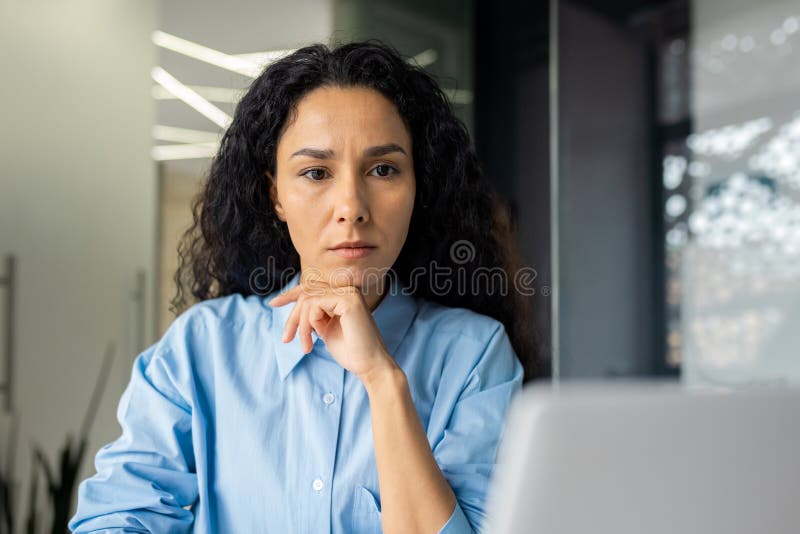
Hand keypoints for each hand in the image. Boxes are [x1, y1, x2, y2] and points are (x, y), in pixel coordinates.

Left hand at [267, 276, 396, 381]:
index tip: (273, 303)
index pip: (312, 287)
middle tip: (286, 338)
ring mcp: (348, 293)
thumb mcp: (326, 329)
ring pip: (308, 300)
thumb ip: (315, 315)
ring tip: (304, 346)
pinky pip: (314, 305)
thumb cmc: (351, 352)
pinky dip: (308, 325)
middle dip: (292, 317)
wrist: (369, 366)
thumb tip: (298, 307)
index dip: (290, 294)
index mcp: (344, 295)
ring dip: (300, 325)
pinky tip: (314, 341)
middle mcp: (347, 290)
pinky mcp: (347, 300)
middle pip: (306, 293)